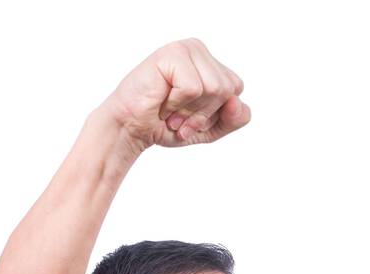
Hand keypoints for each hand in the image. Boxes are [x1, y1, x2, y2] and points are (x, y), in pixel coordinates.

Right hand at [101, 38, 250, 150]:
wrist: (132, 129)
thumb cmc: (167, 125)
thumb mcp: (211, 128)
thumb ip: (234, 119)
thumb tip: (237, 101)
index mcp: (211, 65)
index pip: (237, 91)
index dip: (216, 113)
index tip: (192, 118)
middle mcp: (200, 51)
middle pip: (228, 90)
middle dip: (203, 113)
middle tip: (179, 116)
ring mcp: (187, 49)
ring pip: (214, 88)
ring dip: (190, 110)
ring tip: (171, 110)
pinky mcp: (173, 53)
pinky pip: (193, 88)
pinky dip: (178, 103)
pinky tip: (163, 102)